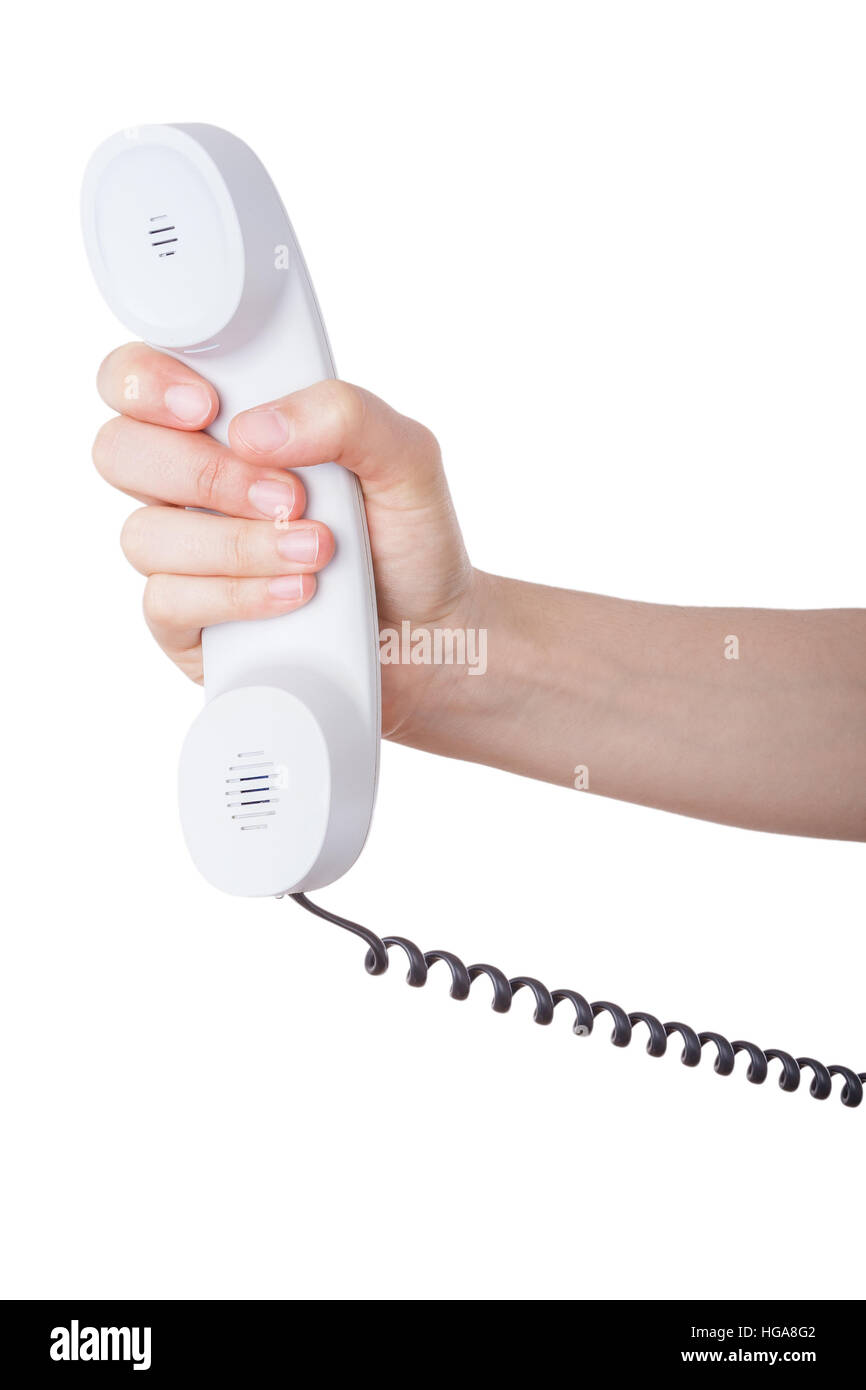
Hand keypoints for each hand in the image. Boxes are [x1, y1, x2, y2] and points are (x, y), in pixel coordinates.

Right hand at [92, 344, 476, 738]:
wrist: (432, 635)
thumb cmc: (408, 538)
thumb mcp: (407, 458)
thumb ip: (347, 415)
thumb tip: (256, 431)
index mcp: (228, 422)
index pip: (135, 377)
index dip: (146, 381)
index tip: (205, 404)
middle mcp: (191, 485)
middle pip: (118, 451)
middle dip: (202, 471)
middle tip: (287, 494)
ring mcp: (182, 556)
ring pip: (144, 535)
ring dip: (234, 543)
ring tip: (316, 551)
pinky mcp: (186, 624)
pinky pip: (166, 602)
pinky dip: (235, 595)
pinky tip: (295, 594)